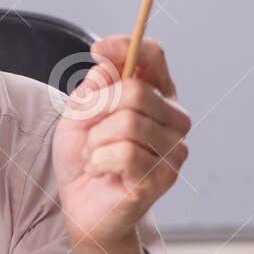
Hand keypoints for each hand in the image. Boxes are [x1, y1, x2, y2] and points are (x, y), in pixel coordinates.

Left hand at [52, 35, 190, 249]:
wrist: (82, 207)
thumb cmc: (87, 158)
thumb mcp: (80, 114)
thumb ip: (94, 88)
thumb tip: (105, 64)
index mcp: (156, 95)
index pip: (154, 55)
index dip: (126, 46)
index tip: (97, 50)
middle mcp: (173, 119)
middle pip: (135, 91)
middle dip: (97, 110)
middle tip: (89, 133)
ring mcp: (173, 150)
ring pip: (128, 123)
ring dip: (97, 141)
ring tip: (96, 155)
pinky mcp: (162, 177)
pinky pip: (125, 153)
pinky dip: (100, 160)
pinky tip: (101, 170)